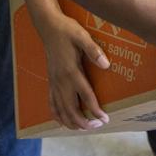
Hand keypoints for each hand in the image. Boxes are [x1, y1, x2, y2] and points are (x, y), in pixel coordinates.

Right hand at [37, 13, 109, 129]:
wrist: (48, 26)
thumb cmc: (67, 30)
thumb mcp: (82, 36)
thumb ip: (94, 51)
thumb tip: (106, 65)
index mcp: (71, 71)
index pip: (86, 97)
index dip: (95, 110)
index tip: (105, 119)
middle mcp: (61, 80)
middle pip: (71, 109)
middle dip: (84, 122)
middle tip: (97, 126)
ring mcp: (54, 82)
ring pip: (60, 110)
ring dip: (71, 122)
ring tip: (84, 128)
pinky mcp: (50, 81)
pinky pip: (51, 103)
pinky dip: (57, 115)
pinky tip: (62, 122)